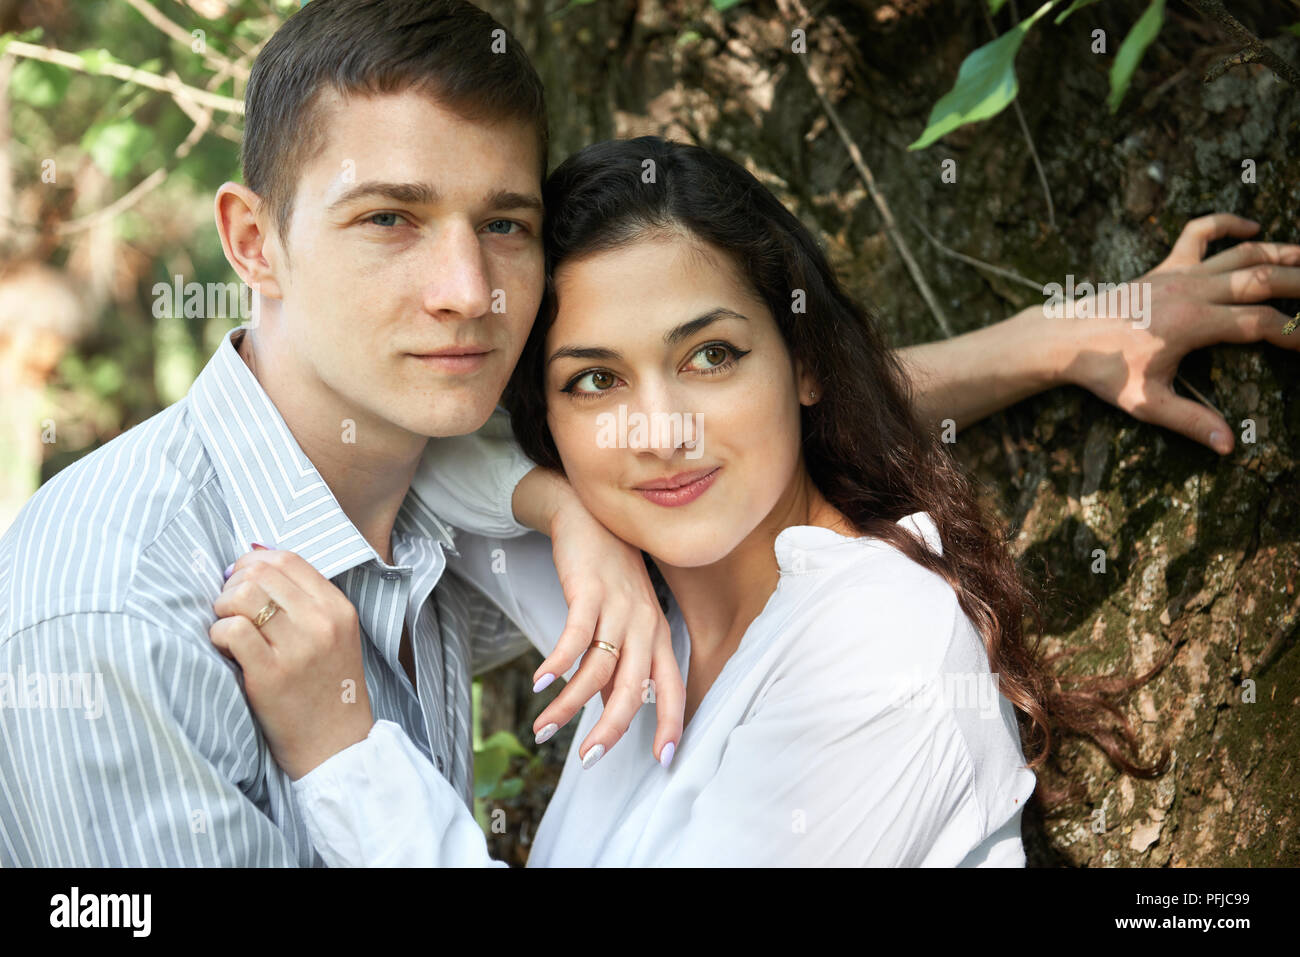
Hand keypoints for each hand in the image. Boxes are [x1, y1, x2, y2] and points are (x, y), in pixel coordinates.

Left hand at [209, 546, 373, 779]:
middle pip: (261, 573)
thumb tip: (255, 558)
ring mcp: (298, 649)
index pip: (288, 559)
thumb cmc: (327, 689)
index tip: (240, 579)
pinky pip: (233, 631)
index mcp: (338, 609)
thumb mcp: (335, 635)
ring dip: (223, 607)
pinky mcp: (271, 676)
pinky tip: (225, 648)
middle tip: (228, 607)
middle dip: (233, 584)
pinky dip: (218, 633)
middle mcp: (321, 623)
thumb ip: (304, 600)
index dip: (253, 562)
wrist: (335, 745)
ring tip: (226, 628)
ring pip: (244, 596)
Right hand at [515, 469, 684, 769]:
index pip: (672, 687)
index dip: (670, 723)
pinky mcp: (590, 591)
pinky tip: (540, 683)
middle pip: (633, 688)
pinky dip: (558, 661)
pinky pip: (576, 635)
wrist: (589, 516)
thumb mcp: (621, 620)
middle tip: (588, 759)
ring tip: (543, 729)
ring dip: (568, 704)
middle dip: (611, 729)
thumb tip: (601, 704)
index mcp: (658, 635)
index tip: (664, 760)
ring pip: (598, 669)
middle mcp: (645, 625)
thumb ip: (615, 662)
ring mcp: (619, 607)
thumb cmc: (608, 573)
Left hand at [1061, 213, 1299, 453]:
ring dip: (1281, 251)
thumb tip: (1228, 446)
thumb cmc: (1104, 372)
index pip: (1260, 324)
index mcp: (1194, 325)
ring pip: (1240, 253)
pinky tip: (1251, 226)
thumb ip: (1190, 422)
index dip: (1294, 334)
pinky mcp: (1164, 265)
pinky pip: (1199, 232)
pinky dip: (1226, 223)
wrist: (1064, 339)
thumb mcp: (1146, 403)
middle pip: (1262, 279)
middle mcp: (1192, 291)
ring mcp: (1178, 273)